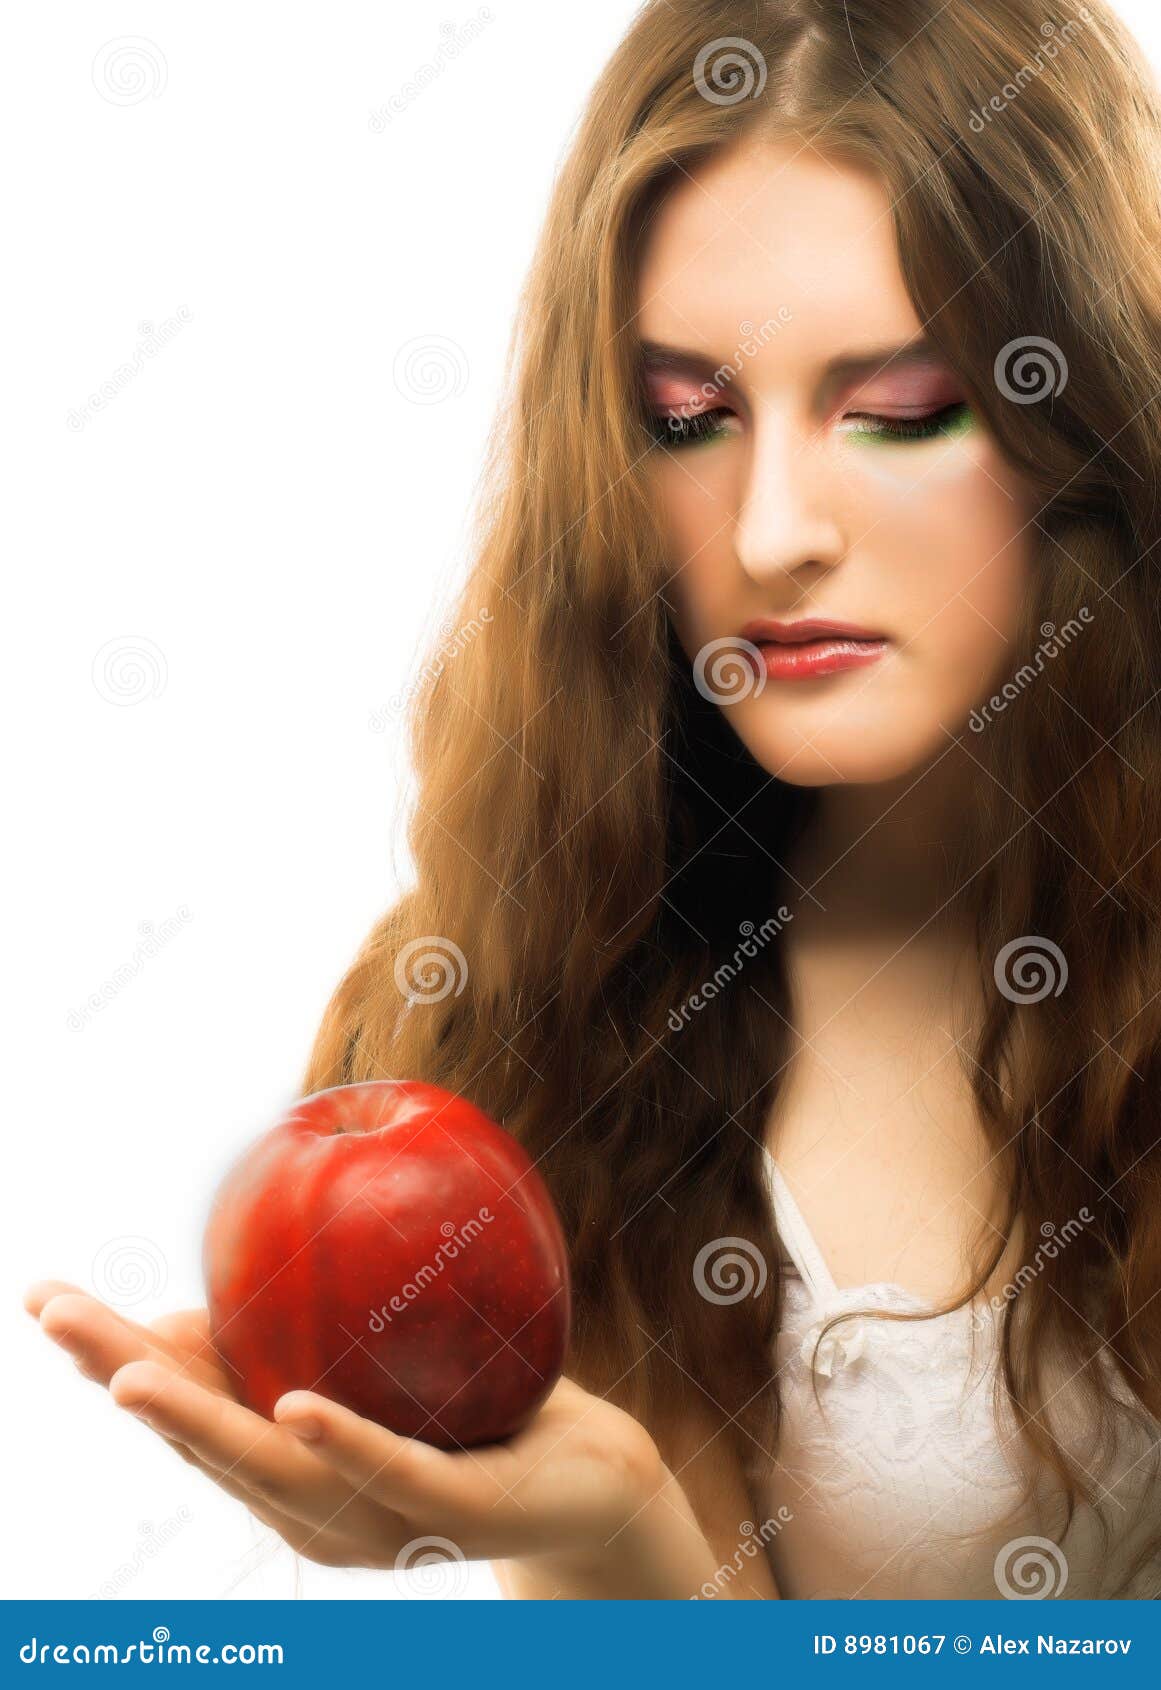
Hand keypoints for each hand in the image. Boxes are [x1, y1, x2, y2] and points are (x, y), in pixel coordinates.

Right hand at [24, 1280, 670, 1575]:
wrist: (590, 1474)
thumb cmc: (473, 1401)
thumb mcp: (381, 1353)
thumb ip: (304, 1323)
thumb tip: (214, 1274)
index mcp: (289, 1468)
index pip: (187, 1408)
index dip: (111, 1357)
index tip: (45, 1298)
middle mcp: (316, 1507)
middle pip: (205, 1443)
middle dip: (122, 1380)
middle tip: (54, 1314)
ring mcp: (380, 1519)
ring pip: (276, 1470)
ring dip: (199, 1422)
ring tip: (131, 1375)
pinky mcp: (455, 1511)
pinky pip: (395, 1473)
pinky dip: (343, 1444)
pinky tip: (295, 1407)